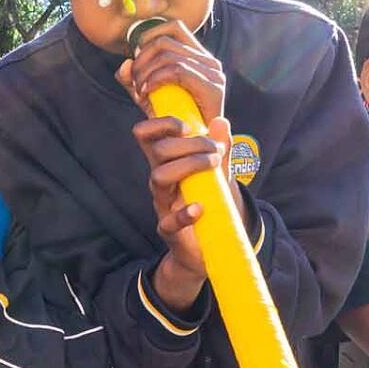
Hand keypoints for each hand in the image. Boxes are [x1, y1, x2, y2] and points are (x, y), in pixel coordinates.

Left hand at [117, 21, 226, 123]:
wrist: (194, 147)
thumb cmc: (173, 119)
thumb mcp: (147, 96)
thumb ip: (132, 80)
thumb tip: (125, 63)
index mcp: (198, 56)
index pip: (173, 27)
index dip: (149, 36)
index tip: (136, 57)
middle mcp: (209, 61)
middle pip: (165, 41)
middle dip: (141, 59)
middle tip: (133, 80)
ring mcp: (213, 73)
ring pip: (168, 56)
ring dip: (146, 71)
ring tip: (139, 89)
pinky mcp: (213, 87)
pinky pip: (177, 71)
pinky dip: (156, 79)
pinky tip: (146, 93)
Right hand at [132, 114, 229, 306]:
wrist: (208, 246)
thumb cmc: (208, 202)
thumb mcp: (217, 173)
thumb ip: (219, 148)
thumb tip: (220, 122)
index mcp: (167, 163)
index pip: (148, 136)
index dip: (160, 125)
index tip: (186, 125)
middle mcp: (160, 180)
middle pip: (157, 152)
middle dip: (189, 144)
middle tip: (215, 150)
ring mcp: (163, 204)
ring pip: (158, 178)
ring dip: (187, 167)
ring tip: (213, 167)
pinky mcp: (169, 230)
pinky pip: (169, 221)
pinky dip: (184, 214)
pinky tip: (199, 208)